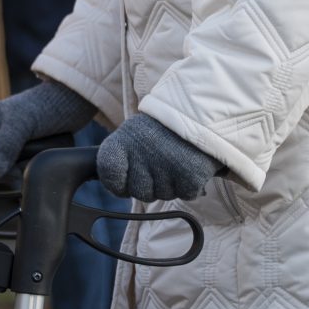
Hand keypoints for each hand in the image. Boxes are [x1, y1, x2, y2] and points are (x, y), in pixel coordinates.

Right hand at [0, 81, 96, 179]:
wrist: (73, 103)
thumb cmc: (44, 105)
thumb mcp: (21, 123)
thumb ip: (5, 145)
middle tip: (11, 174)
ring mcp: (8, 139)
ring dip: (10, 172)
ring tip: (26, 168)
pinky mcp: (23, 147)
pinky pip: (15, 165)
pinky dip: (22, 170)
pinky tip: (32, 167)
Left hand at [97, 113, 218, 201]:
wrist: (200, 113)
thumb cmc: (162, 127)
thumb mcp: (132, 133)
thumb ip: (120, 158)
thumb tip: (113, 184)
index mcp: (122, 142)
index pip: (108, 174)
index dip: (117, 183)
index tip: (125, 180)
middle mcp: (141, 156)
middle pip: (139, 192)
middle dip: (149, 185)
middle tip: (158, 165)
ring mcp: (165, 167)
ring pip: (163, 195)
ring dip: (170, 184)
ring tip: (174, 161)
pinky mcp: (189, 176)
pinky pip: (185, 194)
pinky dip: (189, 185)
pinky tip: (188, 166)